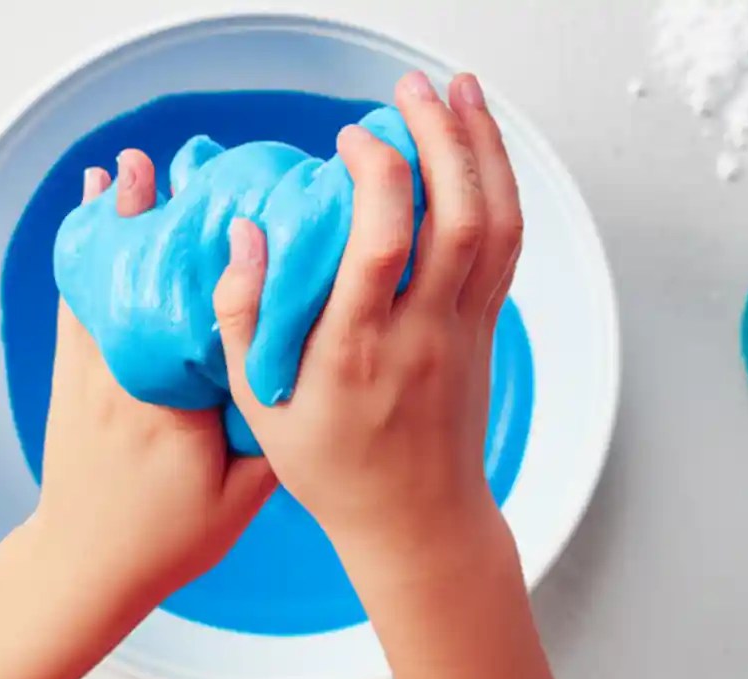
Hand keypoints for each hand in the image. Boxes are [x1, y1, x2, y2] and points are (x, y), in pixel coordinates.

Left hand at [0, 152, 278, 678]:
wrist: (84, 568)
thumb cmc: (168, 540)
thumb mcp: (241, 499)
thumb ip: (273, 437)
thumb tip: (309, 372)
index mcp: (173, 406)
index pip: (200, 321)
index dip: (216, 264)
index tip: (234, 214)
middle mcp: (124, 379)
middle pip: (147, 284)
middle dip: (157, 220)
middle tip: (172, 163)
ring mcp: (88, 376)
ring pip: (104, 284)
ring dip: (115, 225)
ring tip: (128, 169)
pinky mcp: (70, 379)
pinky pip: (75, 306)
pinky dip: (85, 257)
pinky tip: (91, 218)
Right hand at [213, 71, 519, 547]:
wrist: (416, 520)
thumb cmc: (333, 468)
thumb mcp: (258, 406)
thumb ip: (242, 317)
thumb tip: (247, 233)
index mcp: (355, 351)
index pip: (382, 244)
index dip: (375, 175)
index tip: (346, 142)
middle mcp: (420, 333)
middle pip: (455, 217)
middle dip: (440, 137)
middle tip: (411, 90)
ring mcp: (462, 329)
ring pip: (494, 224)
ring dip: (483, 149)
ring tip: (461, 92)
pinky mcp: (484, 328)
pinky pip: (505, 246)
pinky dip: (500, 187)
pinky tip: (482, 149)